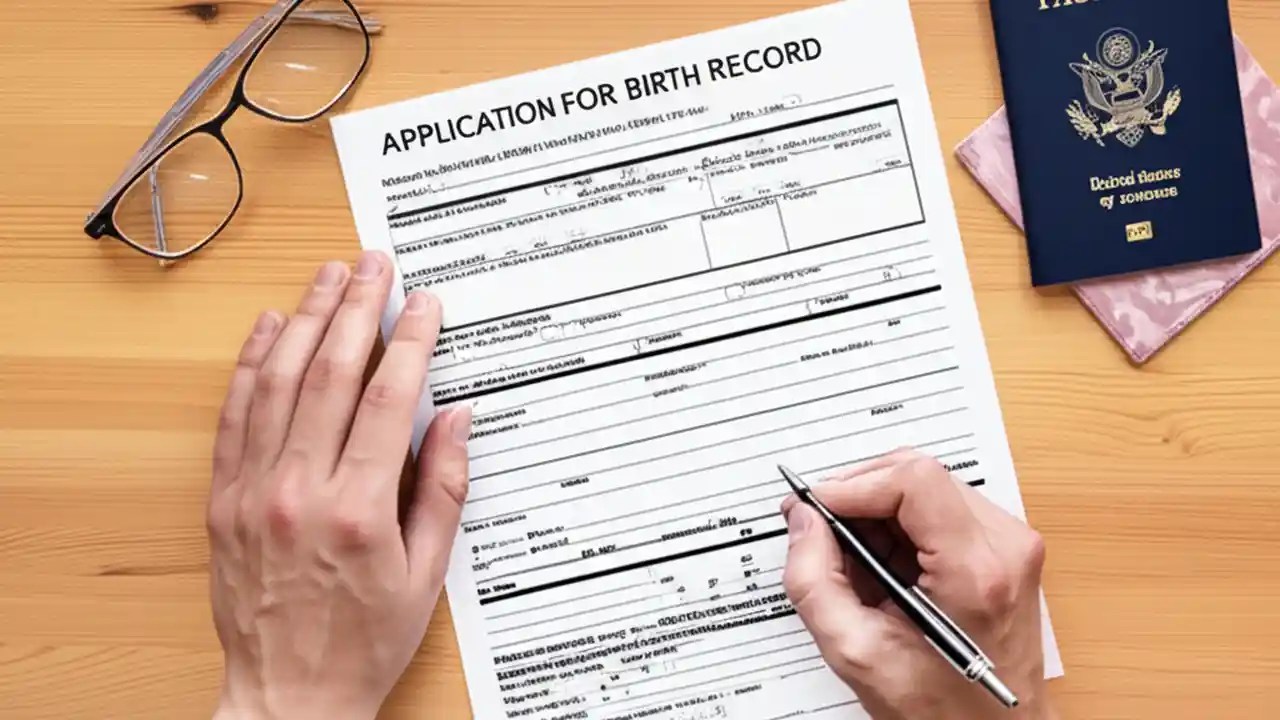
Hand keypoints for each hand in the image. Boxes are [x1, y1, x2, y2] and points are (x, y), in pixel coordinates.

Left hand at [206, 251, 471, 719]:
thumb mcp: (426, 574)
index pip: (386, 399)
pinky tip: (267, 329)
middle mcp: (300, 491)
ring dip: (305, 320)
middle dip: (356, 309)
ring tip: (327, 277)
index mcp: (360, 509)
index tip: (423, 305)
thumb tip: (454, 420)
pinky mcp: (224, 501)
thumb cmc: (363, 642)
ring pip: (278, 383)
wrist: (288, 694)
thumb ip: (443, 490)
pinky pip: (235, 416)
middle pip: (329, 374)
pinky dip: (250, 366)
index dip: (410, 342)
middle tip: (374, 265)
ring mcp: (255, 492)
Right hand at [781, 451, 1055, 719]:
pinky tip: (883, 562)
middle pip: (918, 474)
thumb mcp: (857, 652)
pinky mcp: (1005, 547)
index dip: (853, 484)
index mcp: (975, 572)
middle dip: (860, 494)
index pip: (913, 480)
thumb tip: (803, 521)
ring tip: (853, 555)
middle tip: (822, 528)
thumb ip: (815, 579)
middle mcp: (1004, 547)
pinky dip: (901, 523)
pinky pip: (942, 507)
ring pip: (927, 487)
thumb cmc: (942, 710)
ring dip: (879, 510)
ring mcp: (1010, 544)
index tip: (816, 506)